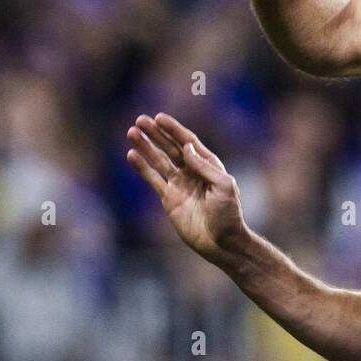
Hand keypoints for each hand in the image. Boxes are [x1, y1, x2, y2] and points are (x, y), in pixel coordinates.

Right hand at [126, 113, 247, 265]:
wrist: (221, 242)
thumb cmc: (228, 214)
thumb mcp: (224, 186)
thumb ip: (205, 166)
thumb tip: (187, 147)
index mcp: (209, 165)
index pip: (188, 142)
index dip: (174, 130)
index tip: (159, 118)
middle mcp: (192, 172)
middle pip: (171, 148)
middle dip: (156, 134)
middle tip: (140, 120)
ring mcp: (180, 184)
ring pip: (159, 160)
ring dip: (146, 147)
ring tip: (131, 132)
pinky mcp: (169, 198)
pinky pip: (153, 179)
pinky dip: (142, 168)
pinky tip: (132, 155)